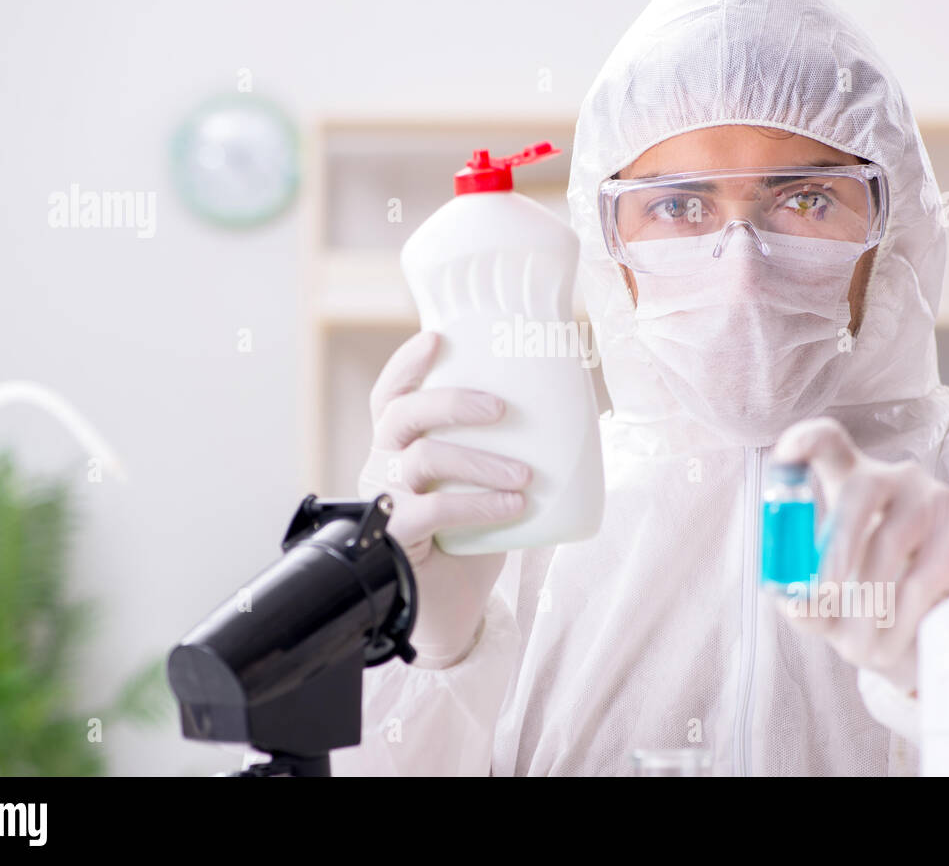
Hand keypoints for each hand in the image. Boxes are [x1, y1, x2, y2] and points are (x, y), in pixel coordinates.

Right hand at [359, 331, 531, 668]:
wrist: (451, 610)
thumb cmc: (470, 540)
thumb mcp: (484, 485)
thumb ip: (500, 450)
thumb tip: (567, 411)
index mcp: (398, 446)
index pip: (391, 395)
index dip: (408, 364)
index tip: (438, 338)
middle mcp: (381, 466)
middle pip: (401, 414)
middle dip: (452, 402)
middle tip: (501, 409)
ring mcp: (383, 502)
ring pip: (421, 457)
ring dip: (481, 460)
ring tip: (525, 476)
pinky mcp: (394, 539)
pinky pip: (433, 507)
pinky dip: (478, 502)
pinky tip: (514, 507)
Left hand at [770, 417, 948, 693]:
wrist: (947, 624)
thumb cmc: (878, 599)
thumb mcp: (836, 605)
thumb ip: (809, 606)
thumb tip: (793, 603)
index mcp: (852, 481)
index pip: (828, 443)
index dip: (805, 441)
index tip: (785, 455)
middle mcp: (894, 480)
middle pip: (857, 494)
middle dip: (834, 547)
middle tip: (821, 594)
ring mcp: (934, 503)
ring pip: (889, 545)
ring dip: (867, 604)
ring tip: (859, 646)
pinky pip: (923, 578)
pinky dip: (900, 619)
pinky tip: (891, 642)